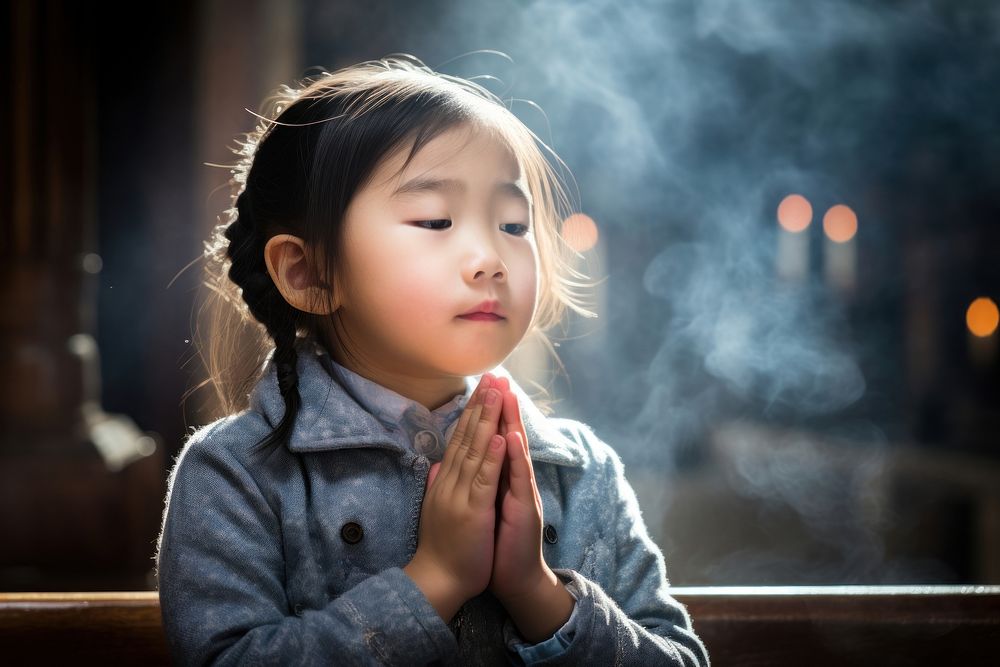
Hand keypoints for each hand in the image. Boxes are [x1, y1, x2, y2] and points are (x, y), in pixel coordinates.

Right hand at [409, 373, 506, 608]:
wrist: (438, 581)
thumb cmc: (442, 549)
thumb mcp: (438, 509)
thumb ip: (439, 484)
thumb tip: (436, 464)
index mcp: (446, 480)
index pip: (460, 438)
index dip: (472, 411)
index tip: (482, 386)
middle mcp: (451, 480)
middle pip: (467, 435)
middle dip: (481, 404)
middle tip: (492, 375)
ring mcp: (461, 493)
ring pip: (476, 450)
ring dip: (487, 419)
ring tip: (496, 392)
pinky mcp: (473, 510)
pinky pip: (484, 479)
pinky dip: (492, 456)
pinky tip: (499, 435)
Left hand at [487, 376, 552, 603]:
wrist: (515, 578)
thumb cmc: (499, 544)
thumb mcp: (486, 507)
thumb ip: (480, 482)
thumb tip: (464, 463)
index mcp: (503, 479)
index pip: (496, 440)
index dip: (491, 414)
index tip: (484, 387)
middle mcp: (516, 481)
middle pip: (509, 437)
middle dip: (504, 407)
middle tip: (499, 377)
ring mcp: (522, 492)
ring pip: (517, 451)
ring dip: (512, 421)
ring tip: (506, 394)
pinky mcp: (524, 509)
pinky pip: (519, 479)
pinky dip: (514, 457)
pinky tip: (509, 437)